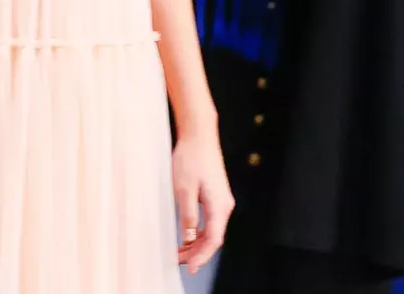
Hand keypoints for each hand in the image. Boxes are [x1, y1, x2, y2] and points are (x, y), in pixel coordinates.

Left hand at [171, 127, 233, 273]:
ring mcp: (221, 200)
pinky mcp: (215, 195)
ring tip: (179, 252)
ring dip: (196, 243)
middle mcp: (224, 206)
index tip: (190, 268)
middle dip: (197, 253)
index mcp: (219, 206)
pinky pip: (210, 220)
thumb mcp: (183, 188)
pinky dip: (198, 231)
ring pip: (212, 230)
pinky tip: (186, 236)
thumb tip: (189, 237)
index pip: (213, 239)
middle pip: (214, 238)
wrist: (199, 135)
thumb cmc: (190, 158)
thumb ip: (187, 214)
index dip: (202, 256)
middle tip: (178, 262)